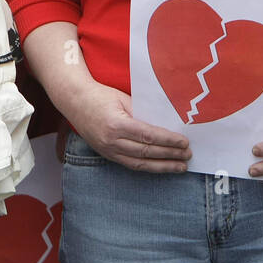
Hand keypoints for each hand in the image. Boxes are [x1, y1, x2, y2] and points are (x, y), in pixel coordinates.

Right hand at [68, 83, 191, 171]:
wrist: (75, 101)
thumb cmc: (101, 95)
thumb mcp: (124, 99)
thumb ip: (143, 112)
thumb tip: (166, 123)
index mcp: (117, 124)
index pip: (149, 136)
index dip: (168, 141)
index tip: (184, 143)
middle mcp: (112, 141)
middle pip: (146, 152)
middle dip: (170, 155)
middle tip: (188, 155)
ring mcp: (108, 150)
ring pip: (140, 164)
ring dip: (162, 166)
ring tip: (180, 167)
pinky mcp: (107, 155)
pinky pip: (130, 165)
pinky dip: (148, 167)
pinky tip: (161, 167)